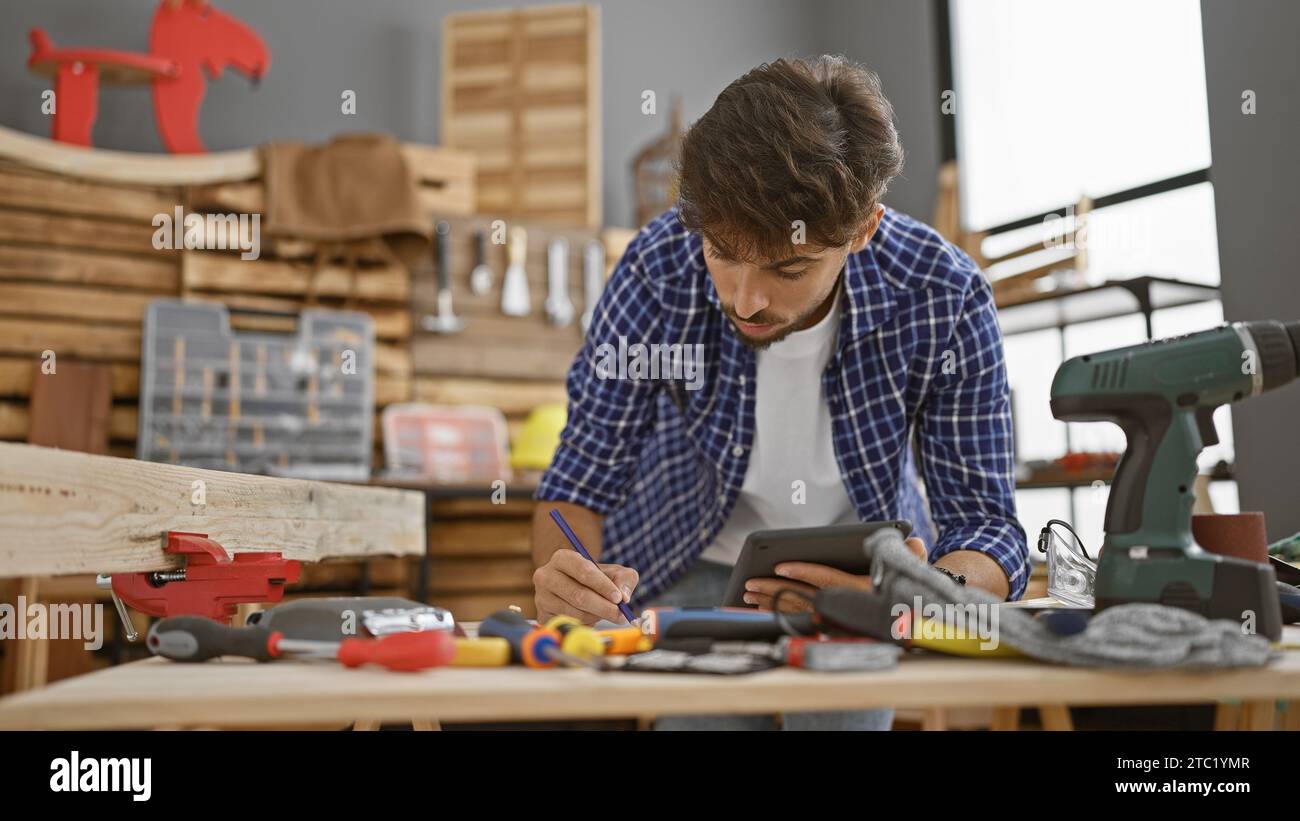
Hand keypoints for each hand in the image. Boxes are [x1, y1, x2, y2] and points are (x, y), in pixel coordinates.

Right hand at [534, 550, 638, 624]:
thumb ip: (624, 579)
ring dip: (596, 616)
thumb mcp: (613, 573)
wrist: (572, 590)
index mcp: (562, 558)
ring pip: (575, 612)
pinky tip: (592, 618)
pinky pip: (570, 624)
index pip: (584, 571)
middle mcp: (546, 575)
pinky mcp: (542, 615)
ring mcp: (542, 597)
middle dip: (604, 607)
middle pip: (579, 595)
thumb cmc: (594, 579)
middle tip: (620, 614)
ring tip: (606, 613)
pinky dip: (586, 624)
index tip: (619, 598)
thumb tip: (624, 596)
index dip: (603, 586)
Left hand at [743, 537, 927, 612]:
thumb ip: (913, 553)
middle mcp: (845, 607)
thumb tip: (915, 541)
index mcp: (860, 591)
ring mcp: (834, 618)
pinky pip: (796, 618)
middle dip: (774, 591)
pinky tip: (758, 608)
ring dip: (771, 602)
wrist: (909, 613)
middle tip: (749, 585)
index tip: (780, 566)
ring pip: (797, 609)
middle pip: (804, 597)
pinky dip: (776, 612)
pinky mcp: (826, 624)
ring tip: (747, 594)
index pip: (827, 579)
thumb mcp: (913, 568)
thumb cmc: (905, 584)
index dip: (804, 572)